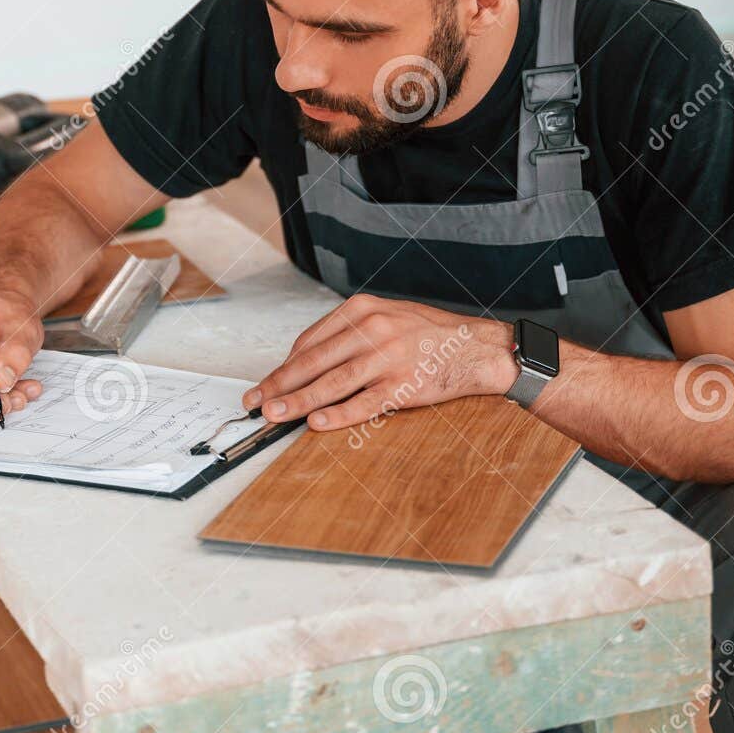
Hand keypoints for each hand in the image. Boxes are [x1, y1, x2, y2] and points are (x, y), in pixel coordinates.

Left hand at [242, 294, 518, 430]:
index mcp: (362, 309)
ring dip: (297, 402)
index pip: (310, 341)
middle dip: (279, 384)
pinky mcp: (403, 385)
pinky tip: (316, 423)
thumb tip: (307, 360)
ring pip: (331, 383)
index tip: (266, 383)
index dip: (283, 366)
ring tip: (273, 415)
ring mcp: (387, 357)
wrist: (478, 348)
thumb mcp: (386, 316)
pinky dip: (337, 415)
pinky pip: (363, 404)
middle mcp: (372, 330)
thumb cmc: (429, 334)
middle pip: (313, 361)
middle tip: (255, 402)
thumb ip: (349, 333)